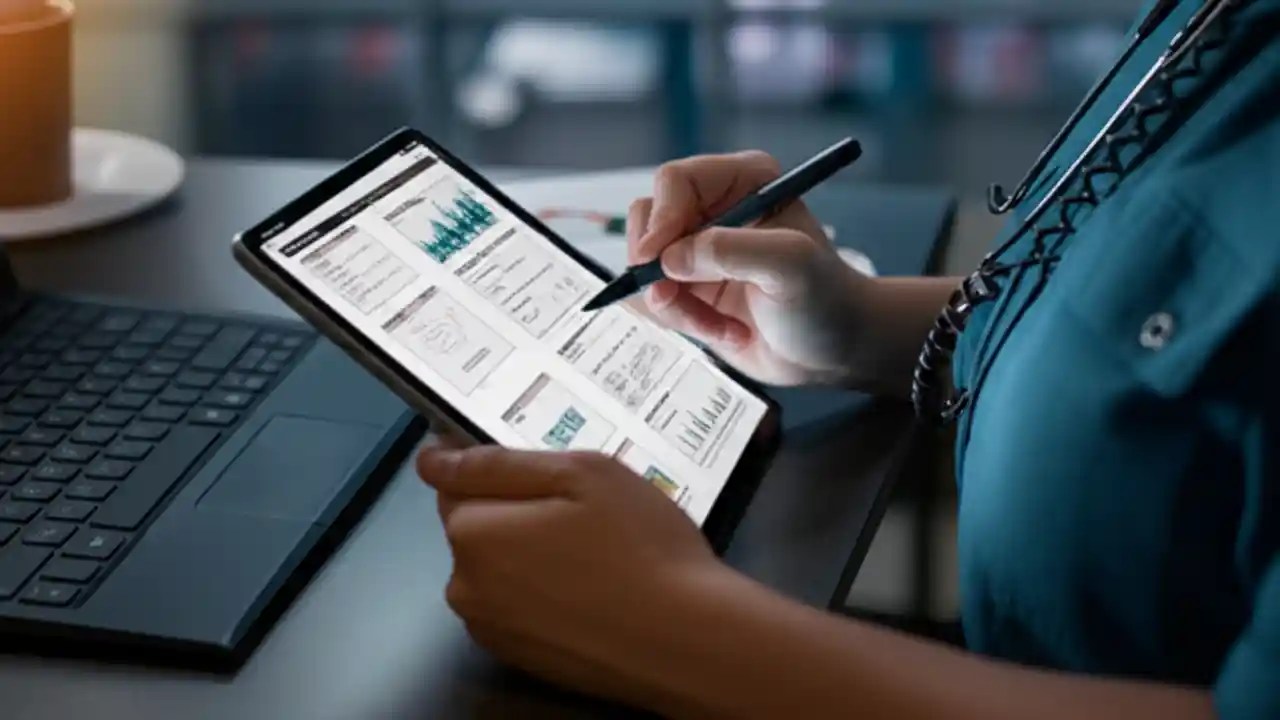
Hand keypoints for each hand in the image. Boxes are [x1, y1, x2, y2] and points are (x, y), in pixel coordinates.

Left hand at [418, 444, 733, 710]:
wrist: (688, 641)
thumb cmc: (639, 544)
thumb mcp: (580, 474)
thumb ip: (499, 464)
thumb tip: (430, 460)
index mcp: (472, 533)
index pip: (458, 482)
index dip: (506, 475)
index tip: (555, 482)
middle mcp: (465, 587)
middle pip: (478, 529)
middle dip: (517, 516)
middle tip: (589, 518)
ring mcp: (491, 631)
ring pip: (498, 570)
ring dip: (529, 557)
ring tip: (596, 557)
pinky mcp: (520, 660)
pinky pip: (517, 608)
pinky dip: (542, 595)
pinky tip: (592, 594)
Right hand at [630, 151, 870, 386]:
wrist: (834, 350)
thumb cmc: (827, 300)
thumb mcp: (791, 267)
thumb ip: (732, 251)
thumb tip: (669, 259)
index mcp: (743, 181)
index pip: (676, 181)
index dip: (661, 218)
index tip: (655, 260)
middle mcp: (715, 208)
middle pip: (647, 218)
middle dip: (658, 266)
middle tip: (673, 297)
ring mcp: (697, 249)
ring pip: (646, 266)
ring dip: (679, 305)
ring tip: (726, 326)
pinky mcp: (689, 286)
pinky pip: (657, 300)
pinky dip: (686, 322)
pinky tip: (728, 331)